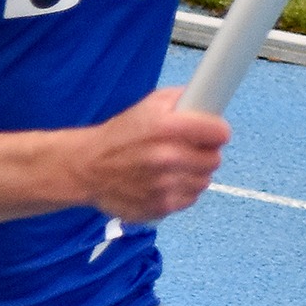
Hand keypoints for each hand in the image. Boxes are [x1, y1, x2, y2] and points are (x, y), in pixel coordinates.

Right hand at [76, 87, 230, 223]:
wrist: (87, 167)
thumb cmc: (119, 135)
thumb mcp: (148, 105)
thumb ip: (181, 99)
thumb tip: (208, 98)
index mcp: (165, 127)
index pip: (218, 132)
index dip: (216, 130)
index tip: (212, 132)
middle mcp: (167, 157)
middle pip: (214, 159)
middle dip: (205, 152)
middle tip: (191, 149)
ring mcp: (164, 185)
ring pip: (204, 181)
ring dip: (195, 174)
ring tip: (176, 166)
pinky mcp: (161, 207)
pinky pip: (190, 199)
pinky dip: (183, 191)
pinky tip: (167, 182)